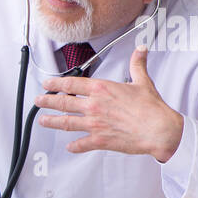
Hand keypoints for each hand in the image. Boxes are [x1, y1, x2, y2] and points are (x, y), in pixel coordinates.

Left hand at [34, 45, 183, 160]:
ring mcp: (95, 124)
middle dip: (47, 101)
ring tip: (42, 121)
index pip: (72, 84)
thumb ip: (137, 65)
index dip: (56, 84)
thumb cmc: (151, 108)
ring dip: (52, 122)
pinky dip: (74, 146)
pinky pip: (82, 144)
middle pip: (63, 103)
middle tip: (38, 101)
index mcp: (102, 90)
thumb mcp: (143, 82)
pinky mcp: (100, 140)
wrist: (159, 130)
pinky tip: (69, 146)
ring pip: (66, 122)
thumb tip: (140, 51)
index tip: (47, 84)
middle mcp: (94, 106)